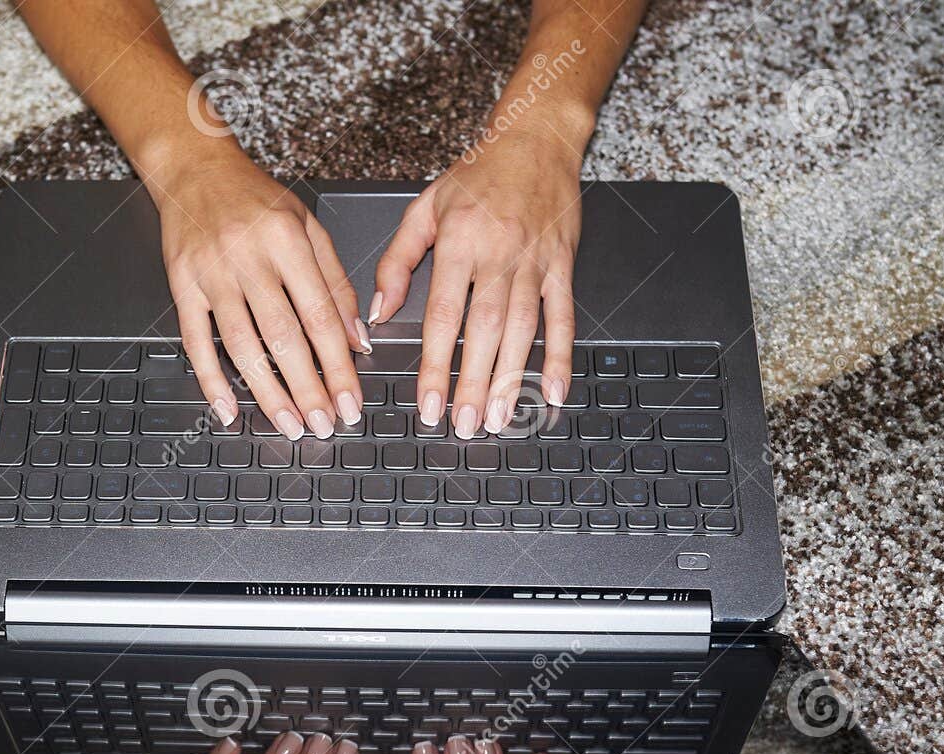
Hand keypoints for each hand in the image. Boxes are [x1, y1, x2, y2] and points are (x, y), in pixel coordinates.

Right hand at [155, 150, 368, 438]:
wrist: (195, 167)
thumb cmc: (256, 198)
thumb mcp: (308, 227)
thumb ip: (336, 282)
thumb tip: (358, 340)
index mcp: (288, 240)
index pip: (321, 316)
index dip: (338, 365)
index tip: (351, 400)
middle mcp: (249, 256)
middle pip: (284, 337)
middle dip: (308, 388)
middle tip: (324, 424)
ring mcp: (211, 272)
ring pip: (242, 345)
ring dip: (268, 392)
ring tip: (289, 424)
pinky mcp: (181, 284)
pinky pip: (195, 340)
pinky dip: (211, 379)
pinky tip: (228, 408)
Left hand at [372, 129, 580, 438]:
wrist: (535, 139)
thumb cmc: (479, 175)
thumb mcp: (424, 208)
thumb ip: (397, 261)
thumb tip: (379, 313)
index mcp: (458, 242)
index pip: (443, 316)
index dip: (435, 364)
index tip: (427, 403)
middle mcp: (499, 254)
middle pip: (485, 331)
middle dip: (475, 383)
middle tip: (466, 425)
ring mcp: (536, 262)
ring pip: (524, 330)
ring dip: (513, 379)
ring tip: (502, 418)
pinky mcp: (564, 265)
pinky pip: (563, 317)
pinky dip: (560, 357)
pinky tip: (554, 391)